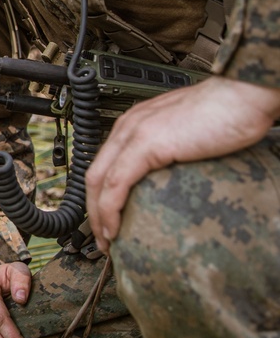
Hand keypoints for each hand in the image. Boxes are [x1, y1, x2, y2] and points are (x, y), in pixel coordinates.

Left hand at [86, 76, 279, 252]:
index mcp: (135, 123)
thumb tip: (171, 177)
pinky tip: (114, 228)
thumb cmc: (226, 113)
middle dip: (94, 211)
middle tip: (102, 239)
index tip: (106, 221)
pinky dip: (110, 210)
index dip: (100, 196)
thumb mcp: (186, 136)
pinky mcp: (146, 144)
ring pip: (99, 182)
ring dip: (99, 216)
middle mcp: (128, 126)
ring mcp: (134, 134)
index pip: (105, 165)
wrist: (244, 95)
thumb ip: (171, 152)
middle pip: (94, 175)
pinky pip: (116, 184)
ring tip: (106, 241)